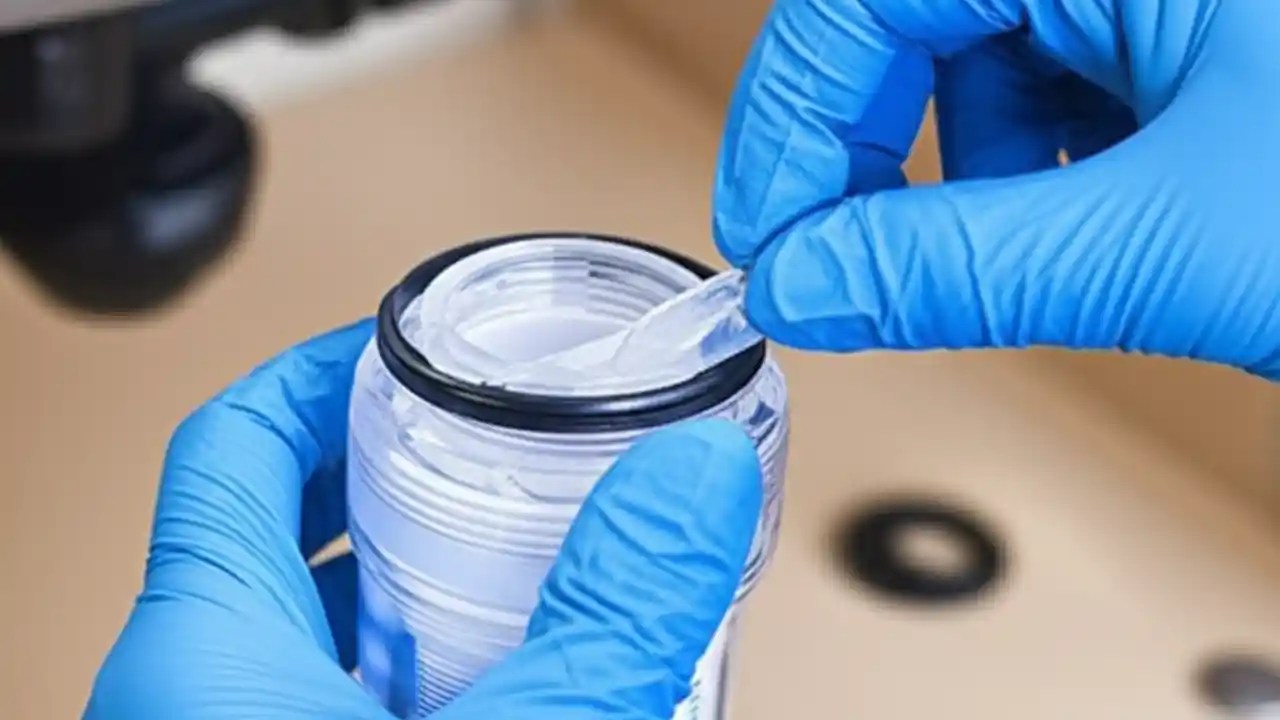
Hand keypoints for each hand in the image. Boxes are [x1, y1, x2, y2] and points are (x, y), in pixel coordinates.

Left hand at [84, 320, 762, 718]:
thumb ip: (611, 615)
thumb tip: (689, 475)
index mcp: (200, 661)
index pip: (237, 446)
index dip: (325, 369)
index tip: (418, 342)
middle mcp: (199, 705)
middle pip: (294, 525)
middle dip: (411, 476)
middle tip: (512, 447)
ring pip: (334, 625)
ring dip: (438, 585)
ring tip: (540, 557)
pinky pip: (356, 703)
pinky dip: (441, 675)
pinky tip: (534, 684)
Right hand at [714, 0, 1278, 379]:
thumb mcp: (1164, 244)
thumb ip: (961, 267)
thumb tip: (803, 286)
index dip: (790, 116)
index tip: (767, 233)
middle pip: (909, 26)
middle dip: (861, 151)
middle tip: (829, 254)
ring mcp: (1159, 2)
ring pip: (980, 65)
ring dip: (955, 171)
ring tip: (998, 252)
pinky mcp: (1189, 45)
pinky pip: (1053, 89)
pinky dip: (1028, 171)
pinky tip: (1068, 224)